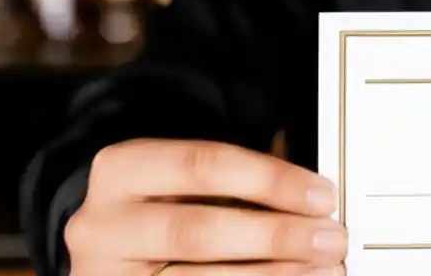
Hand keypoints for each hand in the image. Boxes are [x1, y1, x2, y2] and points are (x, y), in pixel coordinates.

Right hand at [65, 139, 346, 275]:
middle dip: (274, 237)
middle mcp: (101, 224)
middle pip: (197, 231)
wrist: (106, 258)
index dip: (270, 180)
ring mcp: (102, 274)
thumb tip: (314, 200)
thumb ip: (240, 185)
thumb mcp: (184, 185)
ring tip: (321, 271)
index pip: (204, 164)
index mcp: (121, 170)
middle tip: (330, 239)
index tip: (322, 195)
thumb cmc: (161, 212)